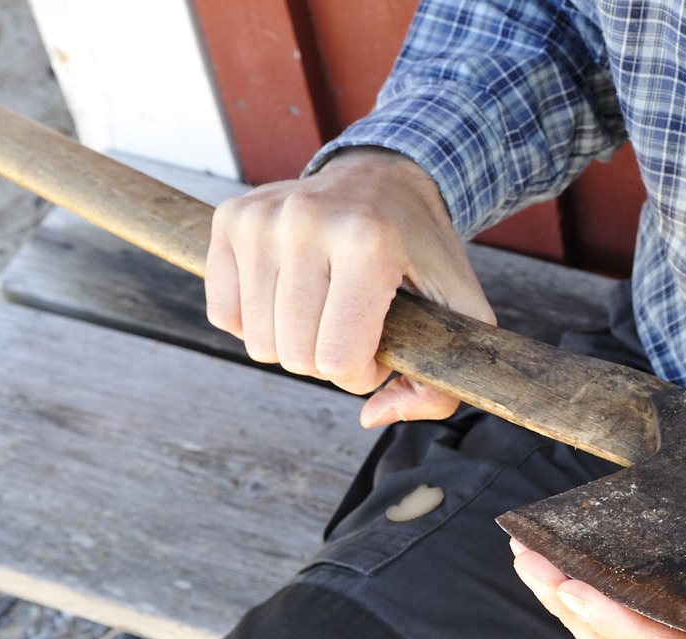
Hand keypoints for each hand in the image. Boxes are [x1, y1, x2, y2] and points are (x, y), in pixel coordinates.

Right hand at [205, 147, 493, 426]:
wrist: (384, 177)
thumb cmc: (420, 250)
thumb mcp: (460, 312)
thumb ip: (438, 386)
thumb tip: (372, 415)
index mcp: (366, 241)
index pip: (336, 359)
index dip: (362, 374)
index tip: (381, 347)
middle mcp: (306, 222)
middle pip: (293, 355)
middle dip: (328, 361)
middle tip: (354, 327)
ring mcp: (261, 218)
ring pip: (257, 342)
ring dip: (294, 343)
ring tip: (326, 309)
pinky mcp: (230, 218)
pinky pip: (225, 315)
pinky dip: (258, 321)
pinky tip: (290, 295)